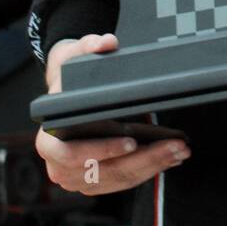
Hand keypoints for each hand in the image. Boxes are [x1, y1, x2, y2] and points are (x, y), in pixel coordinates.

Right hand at [35, 33, 191, 195]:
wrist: (65, 95)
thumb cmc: (69, 80)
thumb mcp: (75, 56)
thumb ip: (90, 46)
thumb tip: (107, 42)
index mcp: (48, 140)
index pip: (71, 153)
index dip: (101, 150)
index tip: (132, 140)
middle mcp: (58, 166)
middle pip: (103, 171)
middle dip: (143, 159)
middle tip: (173, 146)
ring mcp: (77, 179)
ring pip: (118, 179)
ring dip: (152, 166)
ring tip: (178, 151)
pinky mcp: (94, 183)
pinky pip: (122, 181)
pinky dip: (148, 171)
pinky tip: (169, 158)